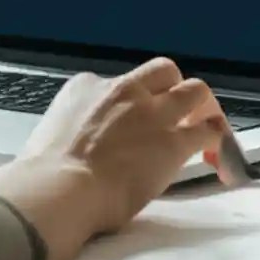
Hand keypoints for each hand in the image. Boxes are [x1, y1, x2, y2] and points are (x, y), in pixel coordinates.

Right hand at [0, 58, 228, 259]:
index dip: (130, 101)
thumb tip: (79, 146)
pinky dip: (215, 140)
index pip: (119, 82)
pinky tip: (215, 155)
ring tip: (206, 125)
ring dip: (202, 106)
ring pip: (194, 90)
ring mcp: (152, 114)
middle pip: (163, 71)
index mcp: (87, 87)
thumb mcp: (51, 132)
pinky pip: (208, 131)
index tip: (131, 120)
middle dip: (172, 87)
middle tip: (176, 111)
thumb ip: (74, 128)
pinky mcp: (174, 142)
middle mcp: (123, 90)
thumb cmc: (45, 174)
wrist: (59, 189)